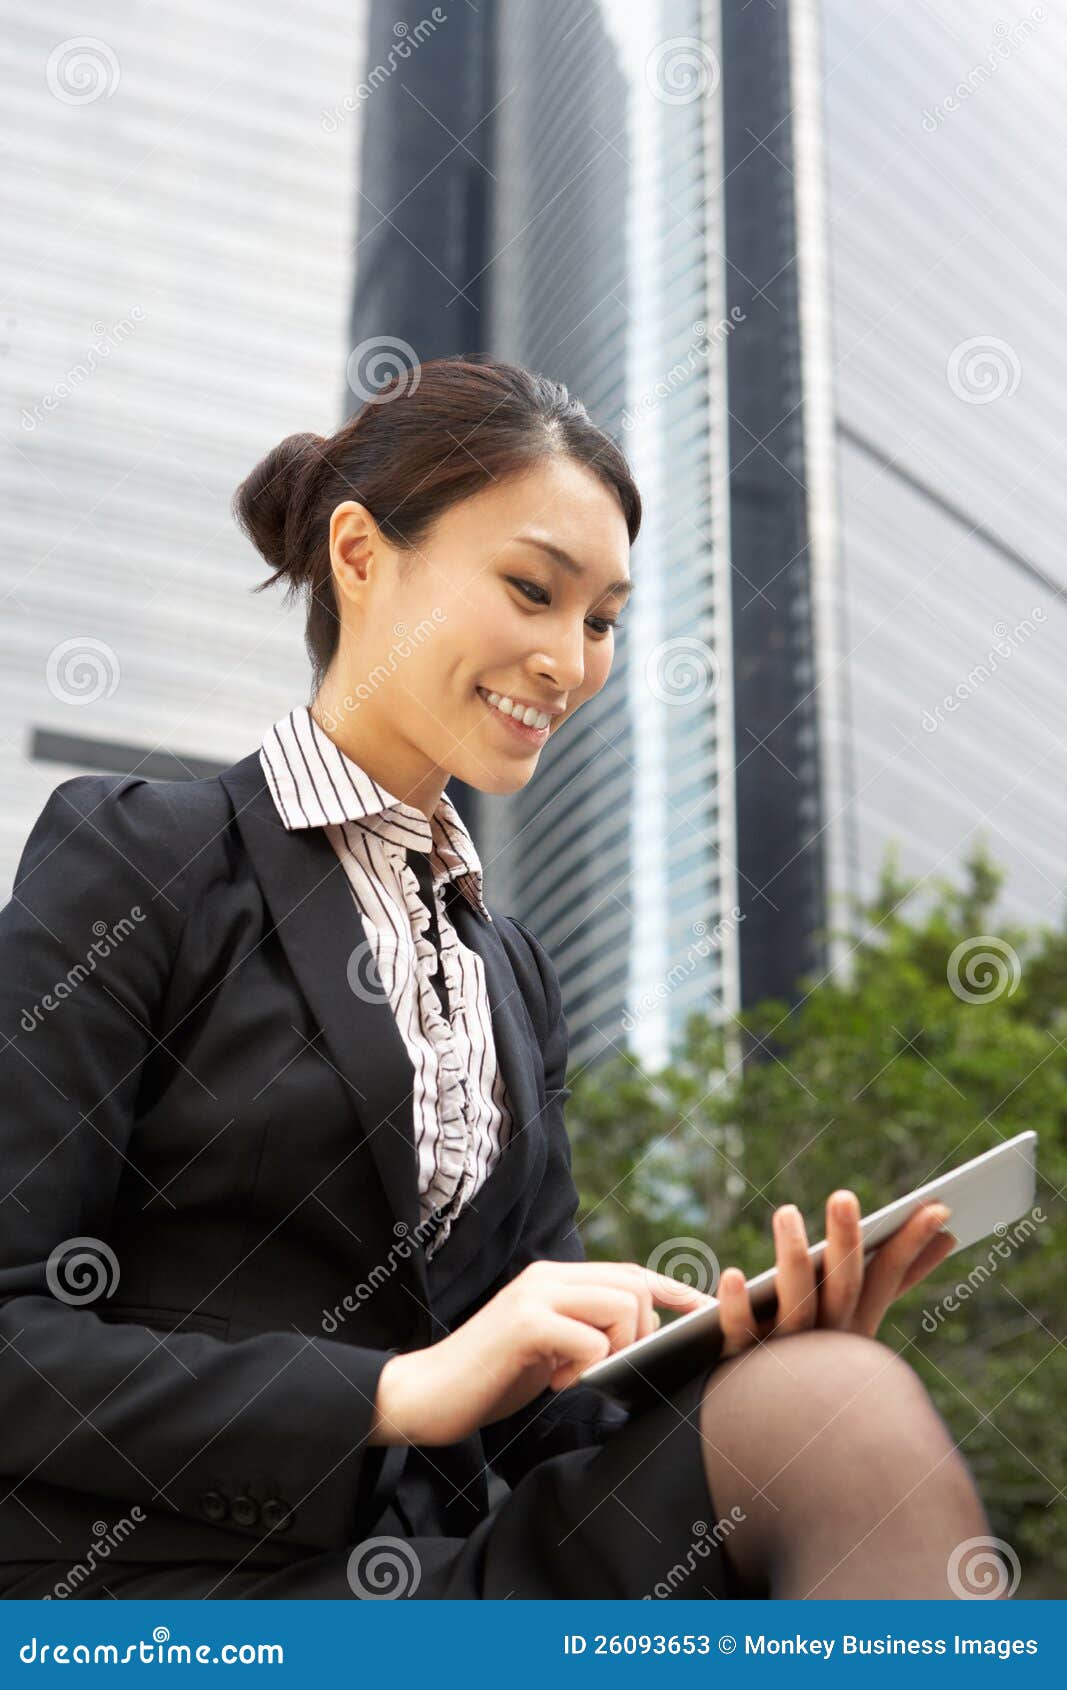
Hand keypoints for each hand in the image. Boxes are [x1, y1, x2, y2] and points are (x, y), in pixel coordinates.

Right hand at [368, 1259, 714, 1446]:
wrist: (428, 1394)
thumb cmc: (492, 1376)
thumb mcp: (549, 1348)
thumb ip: (585, 1330)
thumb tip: (639, 1333)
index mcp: (556, 1278)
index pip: (631, 1272)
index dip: (675, 1291)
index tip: (707, 1314)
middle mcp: (547, 1276)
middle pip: (634, 1284)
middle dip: (643, 1331)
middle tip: (613, 1366)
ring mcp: (535, 1295)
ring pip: (619, 1304)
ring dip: (617, 1348)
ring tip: (580, 1375)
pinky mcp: (524, 1324)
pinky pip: (590, 1339)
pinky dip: (587, 1368)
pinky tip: (556, 1383)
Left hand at [717, 1192, 956, 1358]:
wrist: (760, 1427)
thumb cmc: (805, 1357)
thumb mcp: (847, 1314)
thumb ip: (888, 1273)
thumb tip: (946, 1232)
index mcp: (851, 1325)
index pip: (887, 1278)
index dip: (912, 1244)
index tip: (939, 1208)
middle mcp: (825, 1341)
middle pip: (843, 1288)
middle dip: (847, 1242)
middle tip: (844, 1196)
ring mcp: (786, 1355)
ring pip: (796, 1307)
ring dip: (792, 1259)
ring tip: (787, 1211)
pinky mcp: (742, 1366)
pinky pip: (740, 1334)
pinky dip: (737, 1305)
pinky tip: (731, 1274)